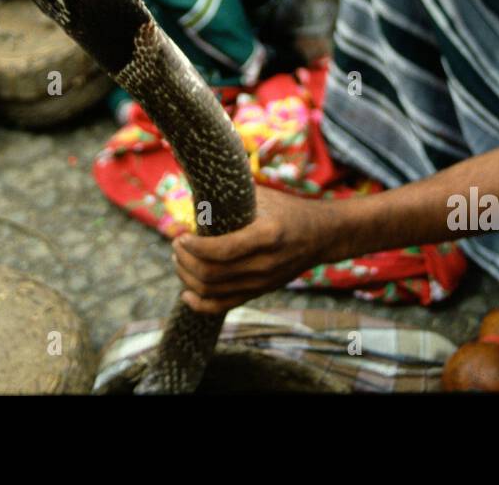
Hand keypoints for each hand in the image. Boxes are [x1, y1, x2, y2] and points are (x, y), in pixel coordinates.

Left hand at [171, 185, 335, 314]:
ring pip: (213, 292)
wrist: (322, 235)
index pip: (221, 251)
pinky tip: (186, 293)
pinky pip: (224, 306)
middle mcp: (264, 264)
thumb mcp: (262, 197)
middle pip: (212, 274)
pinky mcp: (259, 292)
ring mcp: (262, 282)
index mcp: (266, 235)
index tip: (180, 235)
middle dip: (185, 261)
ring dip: (188, 278)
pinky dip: (201, 303)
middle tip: (176, 245)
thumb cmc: (287, 209)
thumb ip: (230, 197)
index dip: (194, 246)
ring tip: (179, 260)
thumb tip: (191, 193)